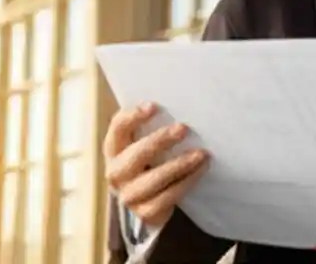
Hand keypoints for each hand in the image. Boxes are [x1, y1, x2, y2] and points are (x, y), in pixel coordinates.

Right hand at [104, 102, 210, 228]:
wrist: (151, 200)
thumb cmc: (150, 160)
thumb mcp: (145, 142)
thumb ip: (151, 126)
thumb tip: (181, 103)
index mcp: (113, 149)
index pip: (118, 128)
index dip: (133, 116)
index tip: (154, 106)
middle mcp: (116, 173)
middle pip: (136, 154)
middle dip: (160, 140)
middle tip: (183, 128)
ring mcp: (129, 195)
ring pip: (154, 179)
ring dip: (180, 164)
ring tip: (201, 153)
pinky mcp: (146, 212)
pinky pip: (168, 197)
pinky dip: (187, 182)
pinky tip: (200, 169)